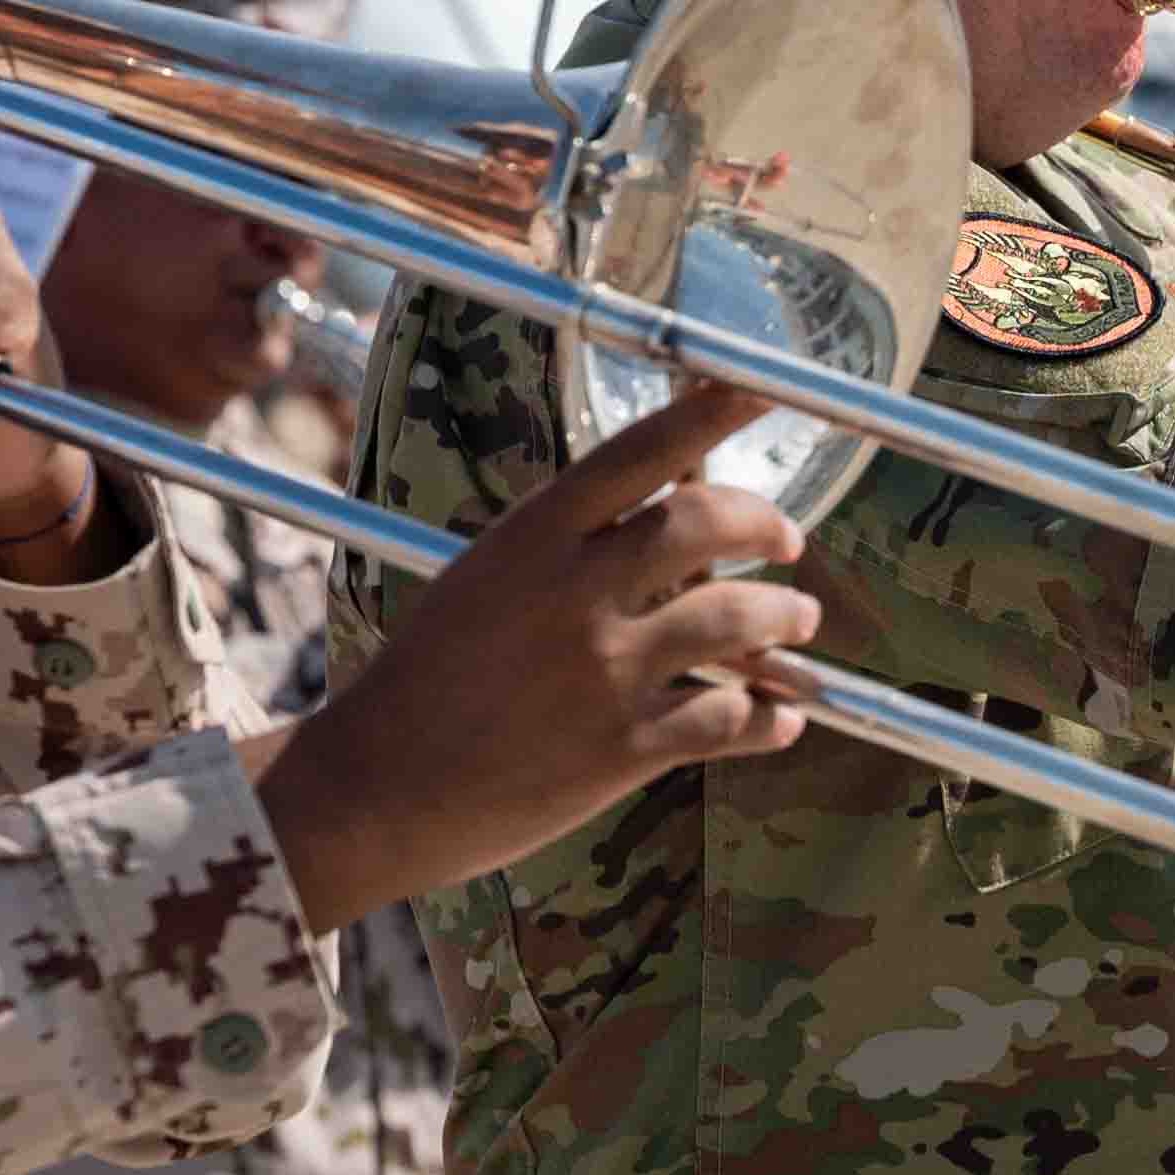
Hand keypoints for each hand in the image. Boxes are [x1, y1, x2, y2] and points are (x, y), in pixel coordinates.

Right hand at [247, 388, 820, 933]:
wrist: (374, 790)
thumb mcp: (479, 585)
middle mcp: (574, 592)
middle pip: (708, 526)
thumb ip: (563, 555)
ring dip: (788, 617)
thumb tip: (660, 534)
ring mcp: (604, 672)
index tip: (761, 384)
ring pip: (740, 620)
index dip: (709, 411)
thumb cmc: (421, 683)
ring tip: (800, 621)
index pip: (639, 452)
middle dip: (769, 527)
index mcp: (531, 538)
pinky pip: (731, 720)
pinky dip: (771, 719)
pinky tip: (783, 720)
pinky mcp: (623, 750)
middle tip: (791, 542)